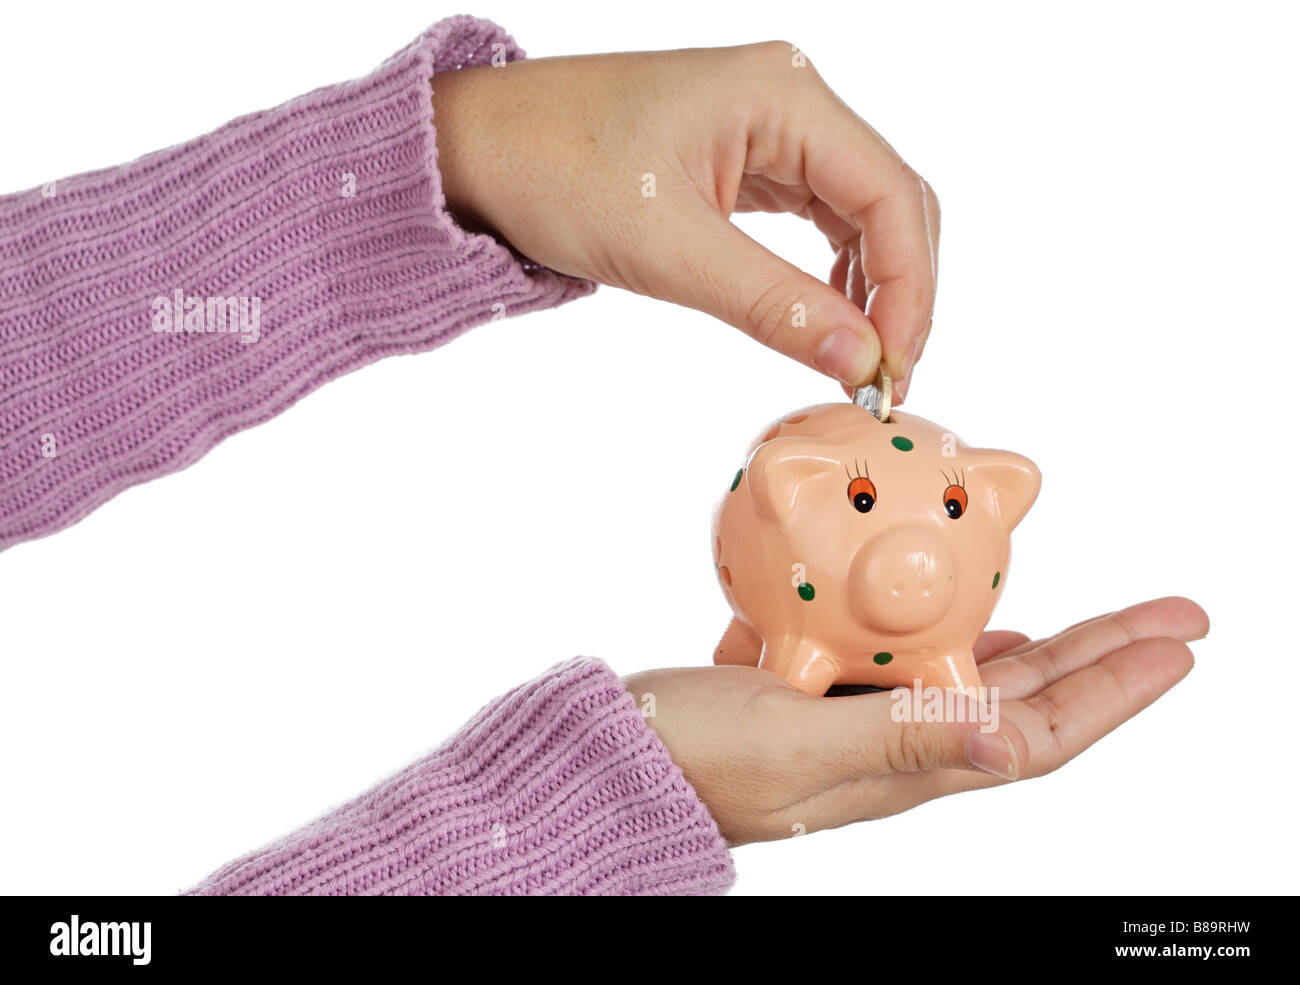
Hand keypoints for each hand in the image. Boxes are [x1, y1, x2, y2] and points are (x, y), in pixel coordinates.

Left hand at [432, 42, 938, 396]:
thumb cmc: (552, 170)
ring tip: (859, 360)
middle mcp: (789, 99)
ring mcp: (769, 127)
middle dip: (900, 292)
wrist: (478, 149)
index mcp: (781, 94)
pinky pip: (816, 216)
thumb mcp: (667, 249)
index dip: (909, 289)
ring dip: (872, 287)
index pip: (890, 194)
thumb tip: (858, 360)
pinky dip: (831, 273)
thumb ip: (773, 304)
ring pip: (859, 213)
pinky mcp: (745, 158)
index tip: (892, 368)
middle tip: (883, 377)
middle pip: (889, 200)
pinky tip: (826, 319)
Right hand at [623, 596, 1206, 844]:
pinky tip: (960, 606)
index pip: (1039, 730)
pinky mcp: (821, 688)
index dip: (1114, 690)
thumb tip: (1006, 740)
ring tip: (1096, 615)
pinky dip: (945, 625)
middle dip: (1105, 655)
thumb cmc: (696, 762)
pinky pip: (904, 652)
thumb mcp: (795, 747)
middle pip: (1028, 695)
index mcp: (906, 761)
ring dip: (1044, 640)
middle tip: (1172, 614)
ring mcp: (861, 715)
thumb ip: (896, 738)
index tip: (1177, 645)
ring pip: (975, 672)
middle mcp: (898, 741)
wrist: (620, 756)